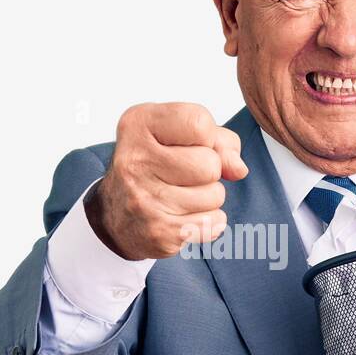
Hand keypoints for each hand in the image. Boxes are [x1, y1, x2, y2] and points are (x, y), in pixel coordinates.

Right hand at [86, 102, 247, 259]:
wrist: (116, 214)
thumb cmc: (156, 166)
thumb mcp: (179, 136)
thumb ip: (218, 141)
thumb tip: (239, 169)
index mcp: (139, 124)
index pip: (199, 122)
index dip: (208, 137)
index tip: (189, 145)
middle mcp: (135, 160)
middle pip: (210, 164)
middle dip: (210, 172)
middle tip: (185, 176)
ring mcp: (144, 199)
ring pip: (215, 195)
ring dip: (209, 198)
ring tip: (183, 196)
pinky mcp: (159, 232)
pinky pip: (213, 223)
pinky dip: (208, 221)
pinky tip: (185, 216)